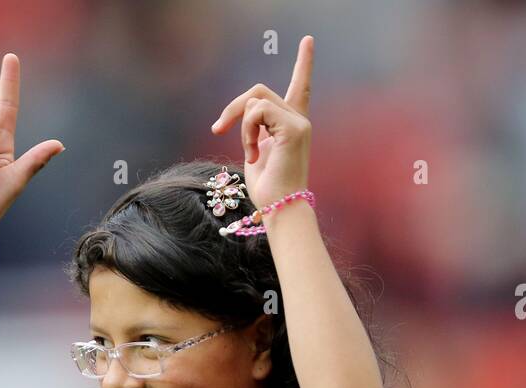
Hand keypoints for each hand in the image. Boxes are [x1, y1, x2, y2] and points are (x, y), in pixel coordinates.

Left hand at [209, 35, 312, 210]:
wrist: (280, 209)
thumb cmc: (268, 190)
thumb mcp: (256, 153)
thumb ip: (254, 131)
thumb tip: (242, 116)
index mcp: (291, 125)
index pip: (300, 88)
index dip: (304, 64)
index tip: (307, 40)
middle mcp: (299, 119)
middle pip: (258, 92)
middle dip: (233, 108)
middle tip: (218, 128)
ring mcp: (299, 122)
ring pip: (255, 100)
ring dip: (241, 126)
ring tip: (249, 152)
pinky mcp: (293, 128)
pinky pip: (257, 111)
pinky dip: (247, 130)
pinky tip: (253, 153)